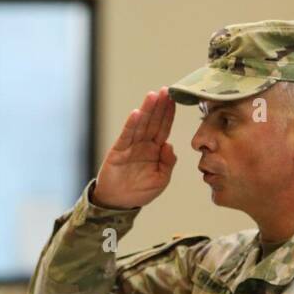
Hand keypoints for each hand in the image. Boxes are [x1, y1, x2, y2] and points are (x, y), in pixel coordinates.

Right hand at [92, 89, 177, 209]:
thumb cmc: (139, 192)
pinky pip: (126, 136)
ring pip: (141, 125)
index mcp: (155, 150)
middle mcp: (144, 145)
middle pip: (153, 122)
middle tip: (165, 90)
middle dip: (160, 106)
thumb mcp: (160, 180)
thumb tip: (169, 145)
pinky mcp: (118, 151)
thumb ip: (168, 164)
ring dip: (147, 110)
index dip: (169, 114)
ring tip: (153, 96)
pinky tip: (136, 113)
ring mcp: (131, 146)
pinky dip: (131, 124)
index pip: (164, 128)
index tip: (175, 99)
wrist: (118, 203)